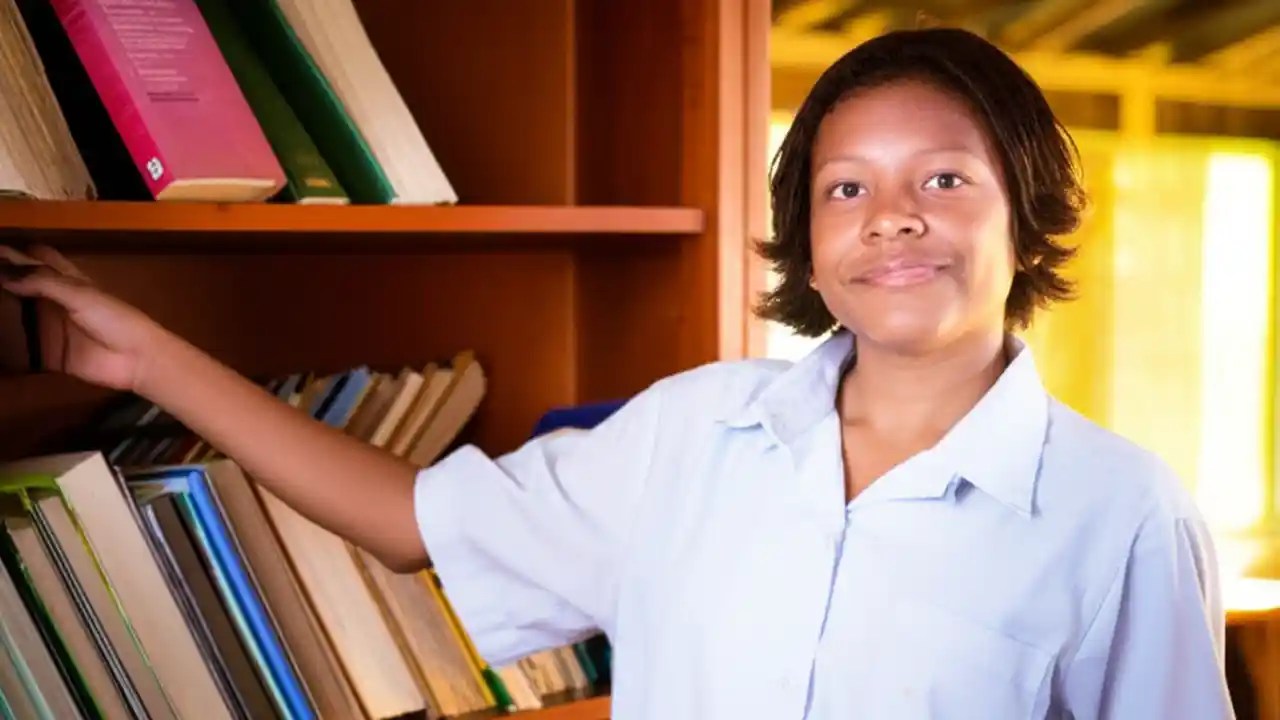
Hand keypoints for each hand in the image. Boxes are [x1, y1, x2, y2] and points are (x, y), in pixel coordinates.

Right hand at [0, 245, 170, 392]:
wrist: (137, 359)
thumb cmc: (114, 319)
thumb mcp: (80, 294)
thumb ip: (43, 282)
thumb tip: (3, 274)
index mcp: (67, 280)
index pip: (37, 258)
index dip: (14, 251)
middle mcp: (54, 301)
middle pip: (21, 286)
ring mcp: (50, 328)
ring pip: (17, 316)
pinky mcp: (48, 353)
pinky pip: (21, 350)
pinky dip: (4, 346)